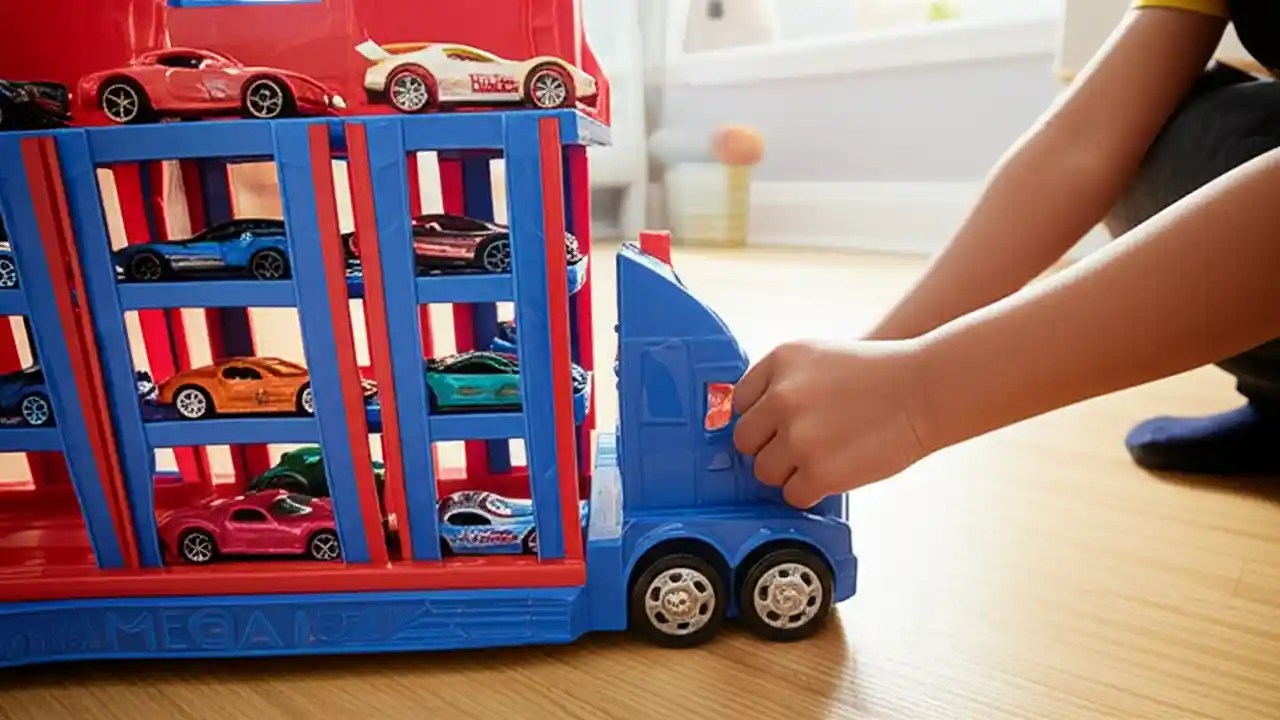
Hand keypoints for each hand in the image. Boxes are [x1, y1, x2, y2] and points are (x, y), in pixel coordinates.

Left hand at [731, 339, 931, 507]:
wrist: (922, 391)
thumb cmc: (875, 375)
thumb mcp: (816, 356)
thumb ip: (778, 381)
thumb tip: (750, 419)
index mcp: (779, 362)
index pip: (738, 403)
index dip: (759, 419)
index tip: (774, 427)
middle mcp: (782, 397)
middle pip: (745, 441)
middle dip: (768, 448)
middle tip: (797, 446)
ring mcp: (798, 436)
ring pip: (765, 472)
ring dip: (788, 472)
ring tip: (819, 458)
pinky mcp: (818, 471)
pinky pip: (792, 494)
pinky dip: (809, 490)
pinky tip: (831, 473)